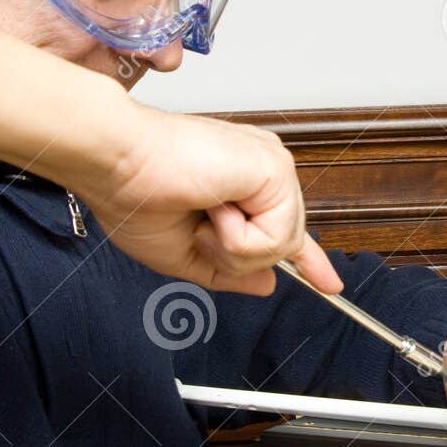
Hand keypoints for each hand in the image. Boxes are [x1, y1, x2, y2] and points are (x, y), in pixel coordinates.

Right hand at [0, 7, 342, 295]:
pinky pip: (274, 238)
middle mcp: (261, 170)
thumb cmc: (132, 193)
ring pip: (280, 246)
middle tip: (196, 224)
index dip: (308, 259)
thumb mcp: (181, 253)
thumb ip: (228, 270)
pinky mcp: (275, 169)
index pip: (282, 225)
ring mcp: (271, 167)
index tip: (330, 283)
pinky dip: (236, 238)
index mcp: (239, 182)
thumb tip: (268, 284)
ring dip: (231, 247)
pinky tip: (213, 207)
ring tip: (201, 212)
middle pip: (279, 245)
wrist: (117, 161)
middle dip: (233, 254)